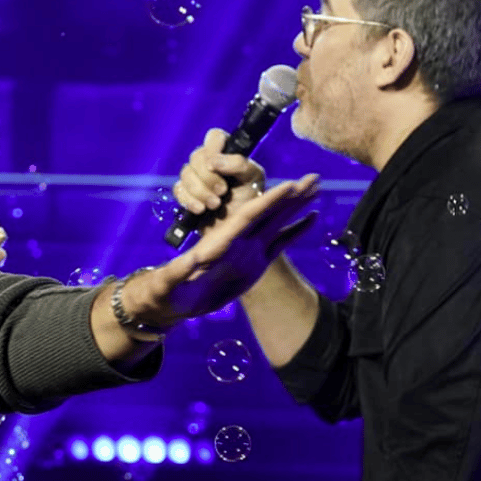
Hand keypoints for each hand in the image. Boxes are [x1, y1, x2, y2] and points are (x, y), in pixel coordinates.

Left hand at [129, 174, 319, 322]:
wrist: (171, 302)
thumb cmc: (164, 291)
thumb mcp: (169, 282)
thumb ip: (180, 270)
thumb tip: (190, 260)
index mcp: (220, 242)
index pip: (248, 216)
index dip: (267, 201)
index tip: (288, 186)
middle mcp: (237, 241)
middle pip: (267, 212)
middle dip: (289, 195)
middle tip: (313, 177)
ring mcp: (248, 251)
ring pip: (277, 222)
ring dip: (296, 206)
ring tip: (316, 188)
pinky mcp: (255, 264)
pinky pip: (280, 243)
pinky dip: (296, 231)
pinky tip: (313, 218)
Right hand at [173, 128, 267, 224]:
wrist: (239, 226)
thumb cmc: (250, 200)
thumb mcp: (253, 179)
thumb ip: (238, 164)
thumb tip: (214, 161)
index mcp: (227, 152)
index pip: (214, 136)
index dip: (212, 149)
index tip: (215, 166)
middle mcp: (209, 161)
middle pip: (196, 157)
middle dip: (208, 178)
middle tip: (222, 192)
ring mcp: (195, 177)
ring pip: (185, 174)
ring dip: (200, 192)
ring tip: (215, 205)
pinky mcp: (186, 193)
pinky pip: (178, 190)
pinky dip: (190, 202)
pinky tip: (201, 210)